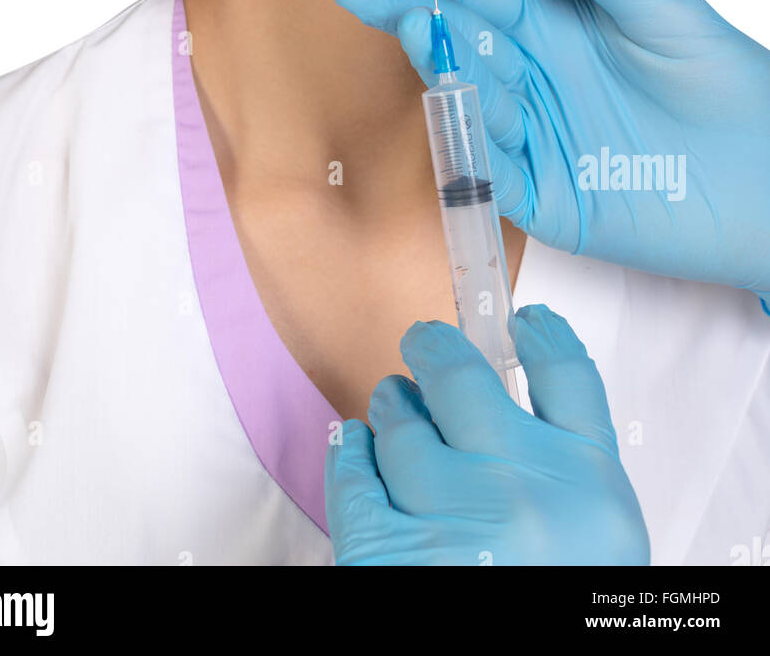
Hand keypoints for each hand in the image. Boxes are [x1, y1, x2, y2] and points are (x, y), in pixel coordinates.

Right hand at [312, 0, 769, 308]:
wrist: (768, 179)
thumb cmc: (726, 85)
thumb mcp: (656, 8)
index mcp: (548, 26)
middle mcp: (529, 78)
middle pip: (450, 41)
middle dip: (397, 8)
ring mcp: (530, 136)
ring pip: (463, 99)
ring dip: (438, 64)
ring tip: (419, 23)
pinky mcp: (540, 195)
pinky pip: (488, 167)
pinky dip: (468, 137)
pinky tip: (456, 100)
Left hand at [325, 303, 649, 565]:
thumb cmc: (555, 623)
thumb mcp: (593, 556)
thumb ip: (568, 486)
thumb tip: (517, 425)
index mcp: (590, 491)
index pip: (568, 376)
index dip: (540, 335)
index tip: (522, 322)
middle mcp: (523, 486)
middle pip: (467, 377)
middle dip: (438, 351)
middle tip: (427, 346)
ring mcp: (451, 513)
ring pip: (401, 418)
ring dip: (393, 408)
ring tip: (395, 411)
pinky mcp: (383, 547)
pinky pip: (354, 469)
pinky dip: (351, 452)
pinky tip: (355, 448)